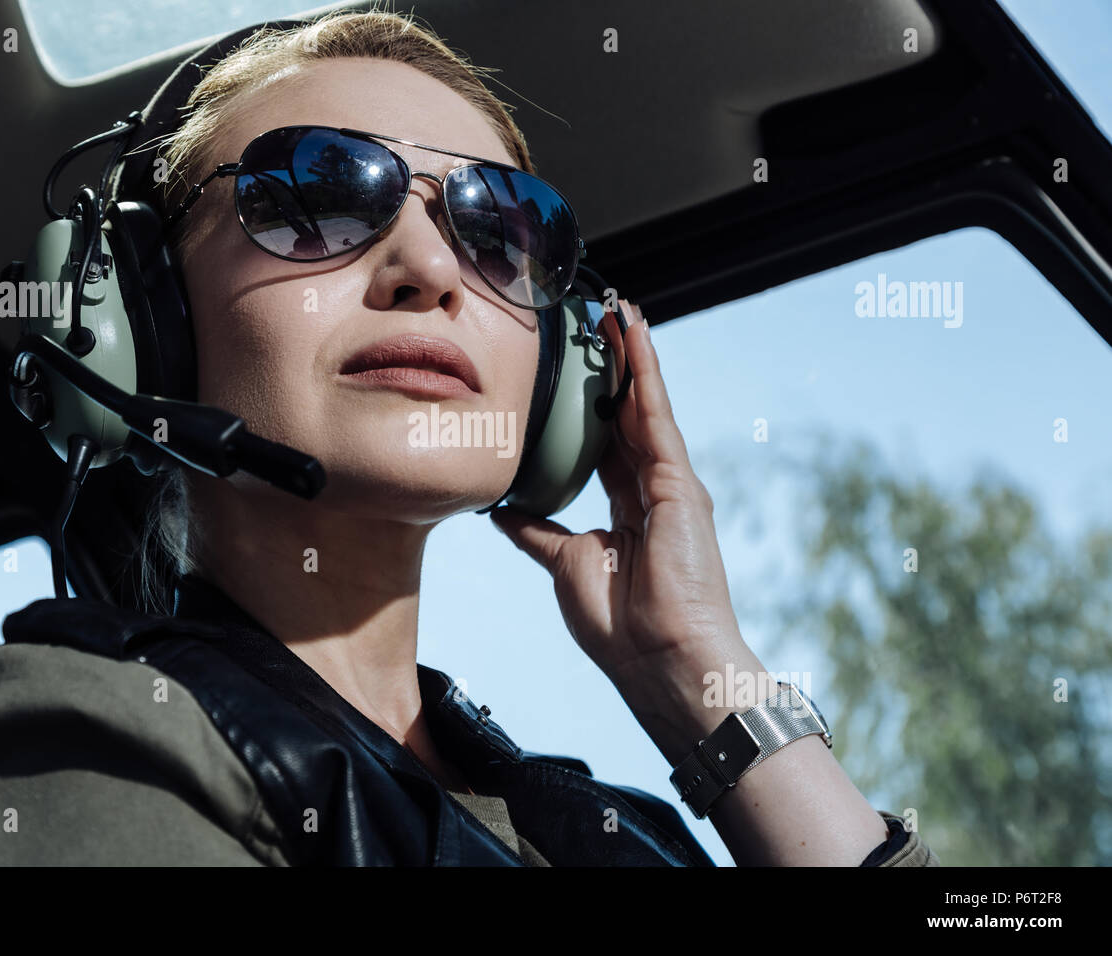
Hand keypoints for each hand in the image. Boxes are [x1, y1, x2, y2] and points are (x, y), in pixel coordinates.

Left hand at [489, 301, 745, 688]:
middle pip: (628, 413)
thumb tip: (502, 511)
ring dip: (630, 355)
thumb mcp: (565, 565)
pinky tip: (633, 337)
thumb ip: (539, 533)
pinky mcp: (681, 484)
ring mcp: (672, 485)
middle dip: (613, 367)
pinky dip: (645, 373)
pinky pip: (657, 417)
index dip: (594, 403)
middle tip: (596, 318)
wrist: (661, 662)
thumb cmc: (621, 626)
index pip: (608, 441)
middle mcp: (655, 490)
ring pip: (645, 405)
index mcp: (630, 508)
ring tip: (616, 309)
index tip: (578, 366)